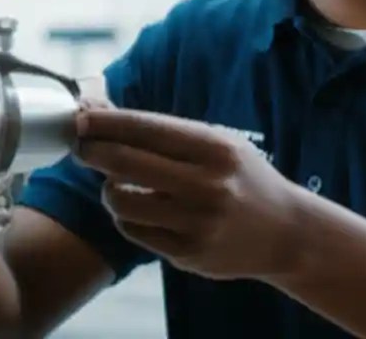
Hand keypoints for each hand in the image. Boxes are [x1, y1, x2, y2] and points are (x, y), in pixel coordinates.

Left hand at [74, 108, 303, 280]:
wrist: (286, 231)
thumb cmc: (244, 178)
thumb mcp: (218, 143)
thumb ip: (166, 132)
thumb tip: (105, 110)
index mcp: (215, 149)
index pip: (146, 128)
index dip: (106, 122)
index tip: (79, 116)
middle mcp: (207, 185)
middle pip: (126, 162)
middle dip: (92, 150)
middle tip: (79, 146)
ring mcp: (196, 223)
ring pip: (122, 202)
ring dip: (108, 189)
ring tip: (114, 183)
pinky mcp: (188, 254)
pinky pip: (134, 231)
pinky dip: (125, 217)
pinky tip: (136, 209)